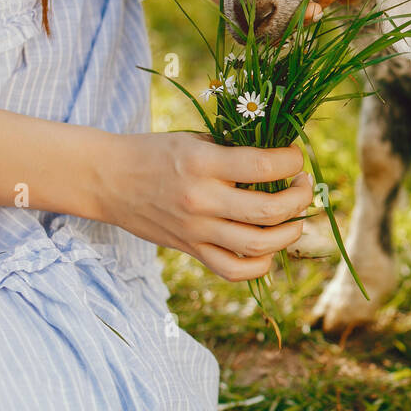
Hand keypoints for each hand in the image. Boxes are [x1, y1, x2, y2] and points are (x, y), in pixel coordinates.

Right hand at [94, 132, 312, 281]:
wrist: (107, 179)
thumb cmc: (155, 152)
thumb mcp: (194, 140)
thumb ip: (234, 151)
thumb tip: (282, 159)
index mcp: (203, 164)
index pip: (263, 165)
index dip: (292, 160)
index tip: (295, 156)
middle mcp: (201, 200)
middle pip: (268, 211)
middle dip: (300, 198)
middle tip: (304, 185)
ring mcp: (196, 230)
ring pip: (258, 246)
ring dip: (290, 233)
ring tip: (297, 220)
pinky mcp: (190, 250)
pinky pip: (233, 270)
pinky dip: (260, 265)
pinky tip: (270, 250)